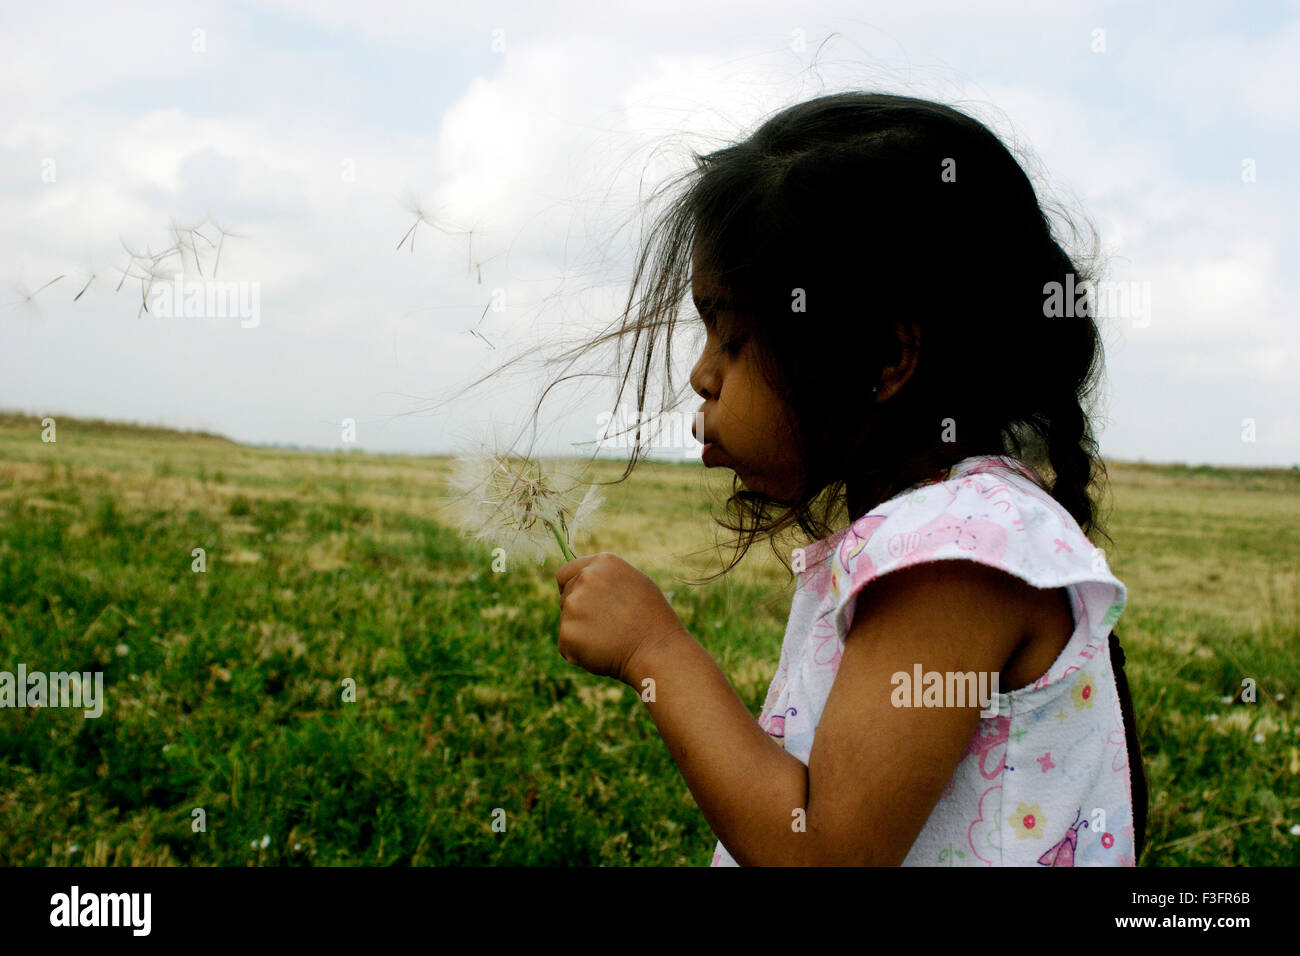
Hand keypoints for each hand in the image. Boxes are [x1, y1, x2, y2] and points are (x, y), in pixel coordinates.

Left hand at [555, 552, 686, 683]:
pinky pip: (567, 644)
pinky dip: (580, 651)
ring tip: (610, 639)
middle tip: (608, 626)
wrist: (657, 651)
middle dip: (580, 612)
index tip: (579, 603)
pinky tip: (604, 652)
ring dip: (581, 632)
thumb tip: (582, 581)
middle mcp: (585, 578)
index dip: (569, 588)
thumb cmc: (652, 620)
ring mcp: (574, 605)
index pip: (565, 574)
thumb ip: (605, 579)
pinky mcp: (568, 632)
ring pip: (567, 621)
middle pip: (565, 597)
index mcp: (602, 563)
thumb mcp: (634, 584)